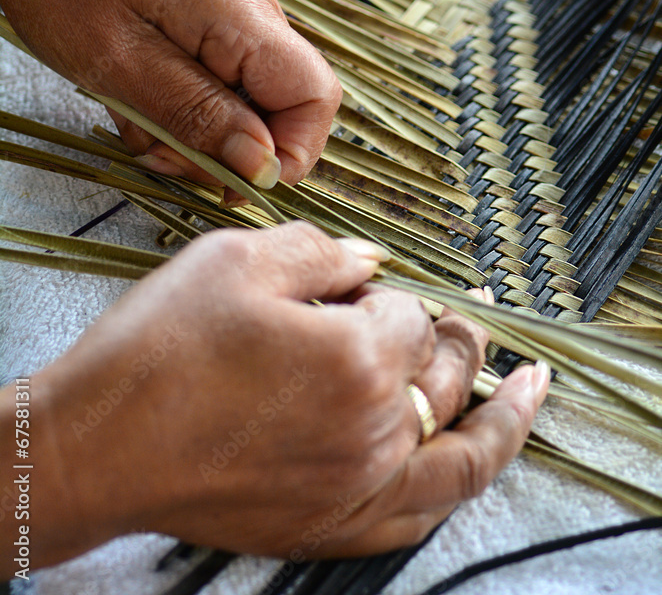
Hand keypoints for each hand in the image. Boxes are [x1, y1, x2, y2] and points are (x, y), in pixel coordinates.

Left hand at [0, 0, 341, 191]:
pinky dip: (183, 113)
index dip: (290, 152)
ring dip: (196, 137)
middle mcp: (251, 12)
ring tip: (139, 124)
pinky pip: (221, 91)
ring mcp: (235, 20)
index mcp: (238, 11)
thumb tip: (261, 165)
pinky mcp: (213, 29)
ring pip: (248, 108)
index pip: (315, 95)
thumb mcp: (118, 62)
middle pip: (283, 109)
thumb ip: (196, 112)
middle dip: (227, 151)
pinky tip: (139, 103)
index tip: (230, 180)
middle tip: (160, 153)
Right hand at [11, 223, 547, 568]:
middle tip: (469, 314)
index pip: (409, 312)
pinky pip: (419, 516)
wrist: (93, 446)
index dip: (388, 290)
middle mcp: (372, 430)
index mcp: (358, 357)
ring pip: (458, 455)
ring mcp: (356, 488)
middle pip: (444, 375)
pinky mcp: (327, 526)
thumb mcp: (235, 260)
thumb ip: (320, 250)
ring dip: (501, 418)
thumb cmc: (157, 351)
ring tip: (529, 390)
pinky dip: (456, 485)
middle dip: (459, 336)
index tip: (363, 284)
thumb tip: (368, 260)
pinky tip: (468, 465)